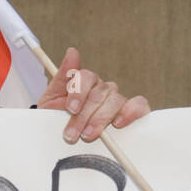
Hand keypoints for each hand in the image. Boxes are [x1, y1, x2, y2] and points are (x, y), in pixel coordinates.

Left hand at [36, 47, 150, 143]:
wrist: (61, 138)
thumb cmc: (57, 118)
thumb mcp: (51, 99)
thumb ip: (62, 77)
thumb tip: (72, 52)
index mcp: (85, 82)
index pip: (86, 77)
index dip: (79, 92)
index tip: (71, 109)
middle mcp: (103, 89)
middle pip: (100, 93)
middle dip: (84, 115)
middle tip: (73, 133)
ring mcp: (117, 101)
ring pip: (115, 100)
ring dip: (100, 119)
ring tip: (88, 135)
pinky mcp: (130, 113)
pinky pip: (139, 106)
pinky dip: (131, 112)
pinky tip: (118, 123)